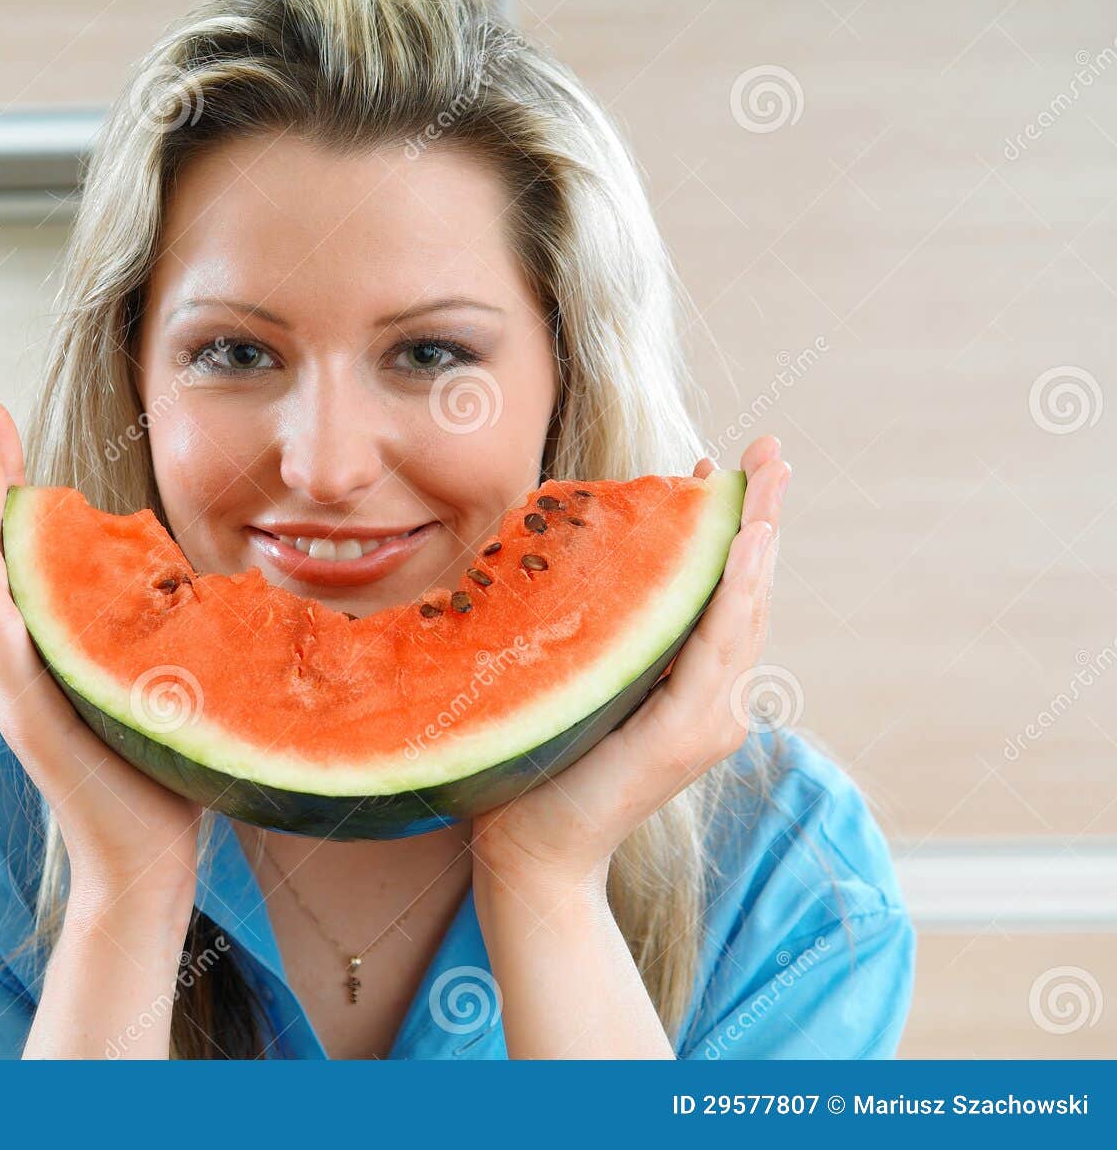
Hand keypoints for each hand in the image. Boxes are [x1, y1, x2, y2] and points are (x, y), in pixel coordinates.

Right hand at [0, 395, 201, 906]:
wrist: (146, 857)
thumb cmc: (154, 774)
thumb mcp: (150, 680)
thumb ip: (140, 631)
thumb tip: (170, 584)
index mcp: (51, 640)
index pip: (24, 543)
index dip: (8, 477)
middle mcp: (22, 651)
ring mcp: (16, 675)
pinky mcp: (24, 701)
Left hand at [470, 436, 788, 898]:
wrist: (533, 853)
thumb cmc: (543, 770)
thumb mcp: (578, 683)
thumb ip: (602, 637)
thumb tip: (587, 563)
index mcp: (690, 687)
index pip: (721, 594)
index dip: (730, 528)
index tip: (721, 466)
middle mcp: (715, 702)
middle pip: (747, 592)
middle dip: (760, 515)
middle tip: (768, 448)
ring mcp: (709, 720)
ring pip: (742, 611)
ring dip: (757, 538)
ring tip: (766, 479)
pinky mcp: (686, 733)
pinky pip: (716, 649)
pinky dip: (734, 592)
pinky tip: (747, 546)